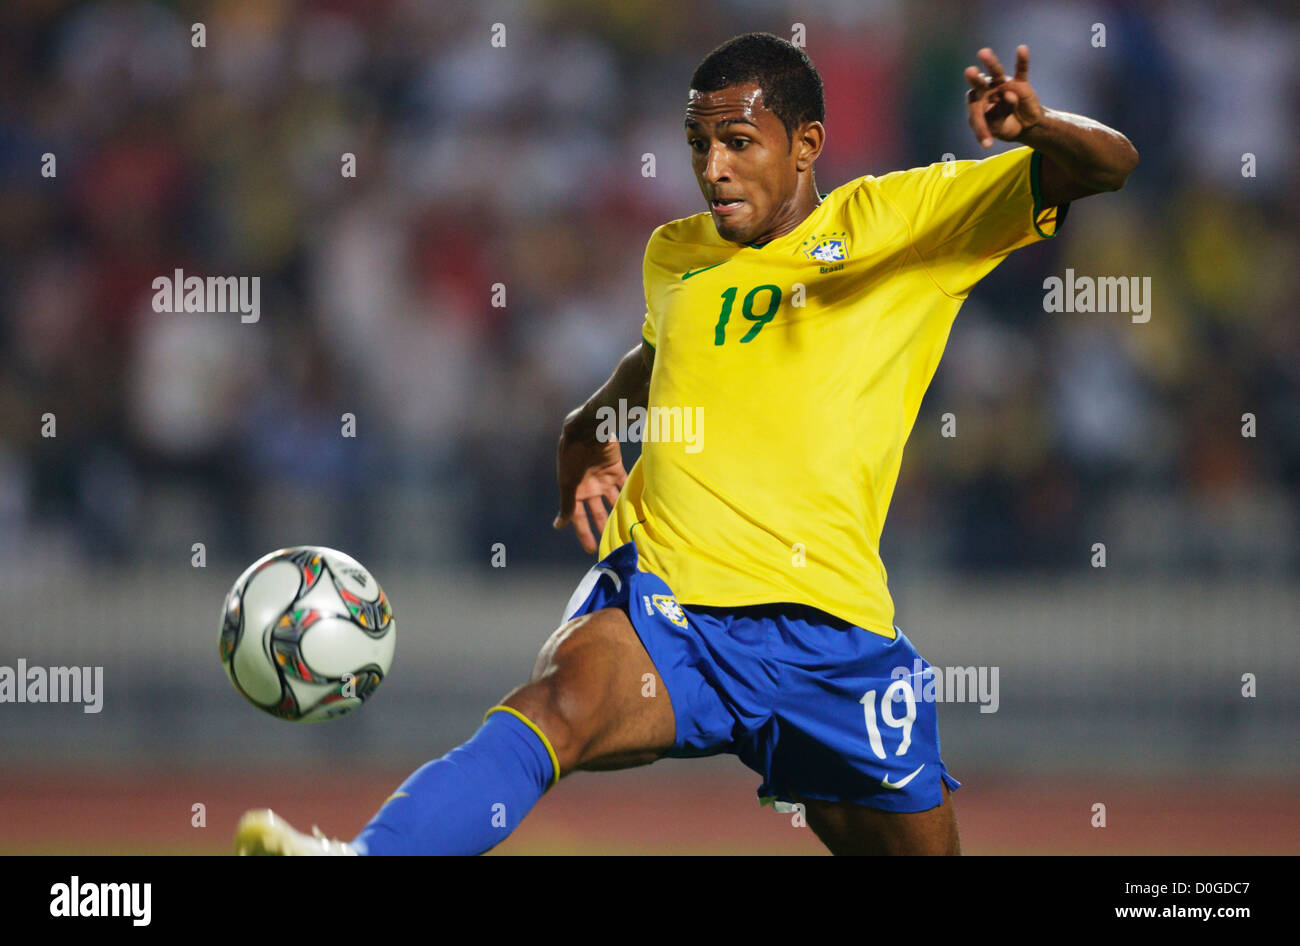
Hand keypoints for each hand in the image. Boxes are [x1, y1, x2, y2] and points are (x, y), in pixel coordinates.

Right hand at [552, 409, 626, 553]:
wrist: (588, 429)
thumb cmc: (573, 456)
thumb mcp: (568, 482)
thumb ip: (567, 504)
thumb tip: (558, 526)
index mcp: (574, 489)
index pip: (578, 516)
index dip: (584, 532)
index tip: (591, 549)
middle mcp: (588, 485)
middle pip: (597, 511)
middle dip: (603, 526)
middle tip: (613, 544)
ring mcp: (601, 477)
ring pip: (612, 500)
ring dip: (618, 512)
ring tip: (628, 528)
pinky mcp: (615, 468)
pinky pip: (623, 484)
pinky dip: (629, 493)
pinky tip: (638, 506)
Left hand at [964, 45, 1043, 148]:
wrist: (1025, 125)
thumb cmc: (1006, 127)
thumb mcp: (1000, 130)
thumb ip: (999, 116)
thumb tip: (1008, 95)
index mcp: (977, 105)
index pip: (975, 111)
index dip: (980, 128)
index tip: (988, 144)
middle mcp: (987, 91)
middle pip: (979, 84)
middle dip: (975, 79)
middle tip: (969, 72)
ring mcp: (1003, 85)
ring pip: (996, 73)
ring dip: (991, 63)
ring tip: (983, 53)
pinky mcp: (1020, 83)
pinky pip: (1021, 70)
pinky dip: (1022, 60)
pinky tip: (1022, 49)